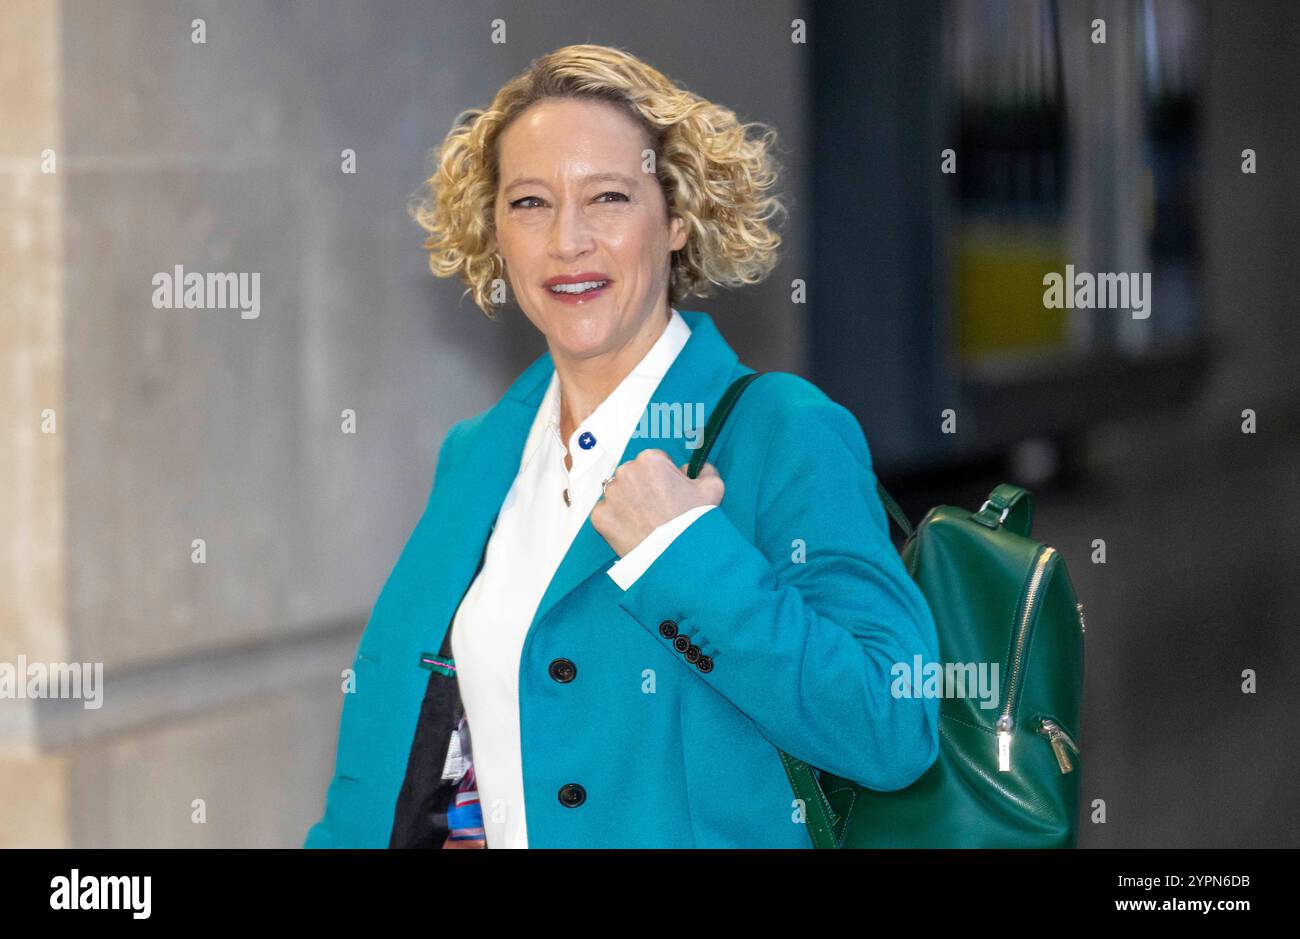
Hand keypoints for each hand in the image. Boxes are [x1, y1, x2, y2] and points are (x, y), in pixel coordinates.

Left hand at [589, 449, 724, 556]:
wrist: (678, 557)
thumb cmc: (694, 522)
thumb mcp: (712, 488)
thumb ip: (704, 469)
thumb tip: (695, 468)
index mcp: (651, 460)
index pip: (652, 461)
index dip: (662, 476)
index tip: (667, 492)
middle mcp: (626, 472)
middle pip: (632, 475)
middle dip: (642, 488)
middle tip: (657, 509)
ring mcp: (610, 495)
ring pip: (617, 494)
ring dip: (627, 503)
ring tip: (645, 521)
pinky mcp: (600, 516)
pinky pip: (606, 514)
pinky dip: (616, 521)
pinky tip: (633, 530)